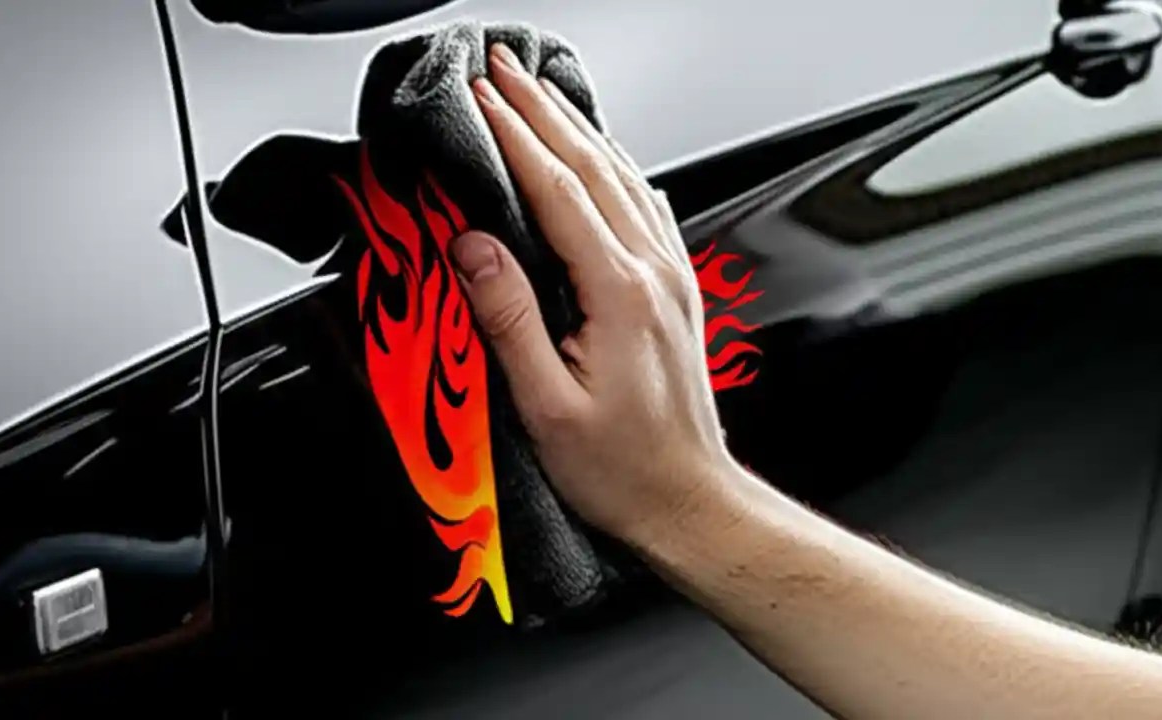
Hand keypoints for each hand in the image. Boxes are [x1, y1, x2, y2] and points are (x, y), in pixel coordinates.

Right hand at [452, 44, 733, 542]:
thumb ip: (509, 320)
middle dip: (542, 110)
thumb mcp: (545, 405)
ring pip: (623, 177)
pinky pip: (644, 205)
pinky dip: (614, 165)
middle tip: (503, 68)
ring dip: (578, 128)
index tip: (481, 97)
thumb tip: (473, 250)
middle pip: (593, 166)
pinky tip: (603, 158)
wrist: (687, 500)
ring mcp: (670, 278)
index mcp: (620, 293)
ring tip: (541, 93)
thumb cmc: (622, 467)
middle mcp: (653, 273)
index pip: (557, 190)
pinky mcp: (674, 292)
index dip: (514, 136)